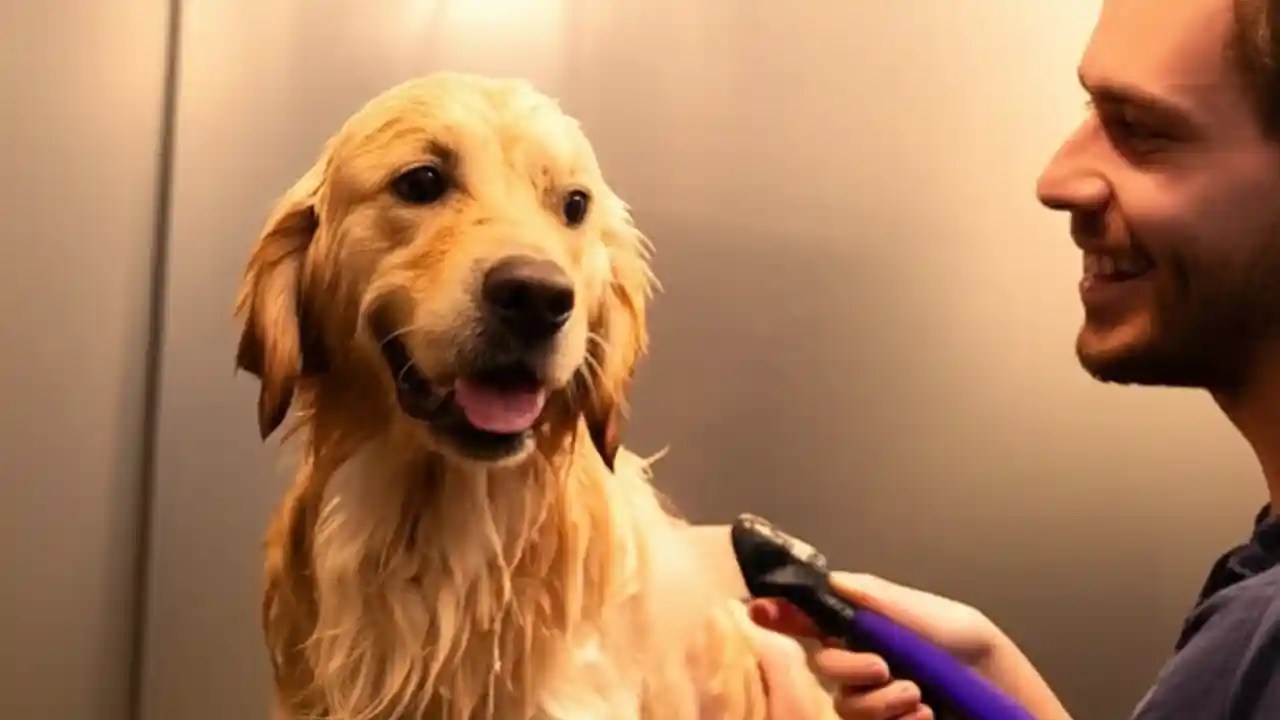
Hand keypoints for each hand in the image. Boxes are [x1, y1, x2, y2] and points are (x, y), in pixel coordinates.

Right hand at [750, 573, 1070, 719]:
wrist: (1006, 703)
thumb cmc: (972, 652)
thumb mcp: (928, 615)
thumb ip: (875, 599)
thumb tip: (827, 580)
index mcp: (868, 627)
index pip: (814, 618)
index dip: (783, 613)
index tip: (759, 608)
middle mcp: (863, 663)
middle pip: (822, 665)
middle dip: (848, 667)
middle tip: (881, 667)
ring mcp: (873, 701)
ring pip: (843, 703)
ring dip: (878, 701)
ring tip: (917, 699)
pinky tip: (922, 717)